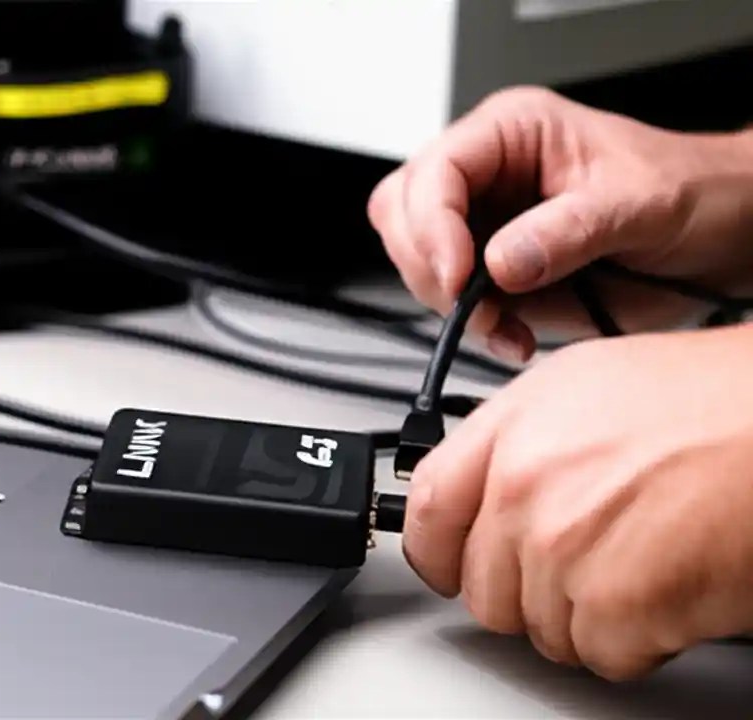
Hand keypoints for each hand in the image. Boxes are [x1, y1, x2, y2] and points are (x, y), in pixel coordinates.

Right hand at [368, 86, 752, 362]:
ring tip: (505, 324)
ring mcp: (484, 222)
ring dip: (450, 304)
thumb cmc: (693, 192)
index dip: (433, 226)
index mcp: (512, 132)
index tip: (460, 277)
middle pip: (402, 213)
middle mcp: (487, 174)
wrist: (724, 233)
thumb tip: (500, 261)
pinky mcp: (492, 269)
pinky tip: (514, 335)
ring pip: (415, 258)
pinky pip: (450, 299)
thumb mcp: (639, 203)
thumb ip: (568, 231)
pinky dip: (473, 327)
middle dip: (430, 266)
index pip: (436, 171)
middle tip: (474, 304)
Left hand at [403, 326, 752, 679]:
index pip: (428, 504)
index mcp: (519, 420)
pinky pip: (596, 654)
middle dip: (529, 592)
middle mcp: (526, 477)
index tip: (450, 565)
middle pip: (481, 584)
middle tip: (589, 571)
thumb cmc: (730, 403)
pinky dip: (639, 641)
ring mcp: (561, 541)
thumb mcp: (601, 387)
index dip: (438, 548)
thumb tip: (493, 494)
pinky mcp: (611, 602)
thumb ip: (531, 441)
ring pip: (536, 627)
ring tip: (648, 565)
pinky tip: (673, 589)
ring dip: (589, 618)